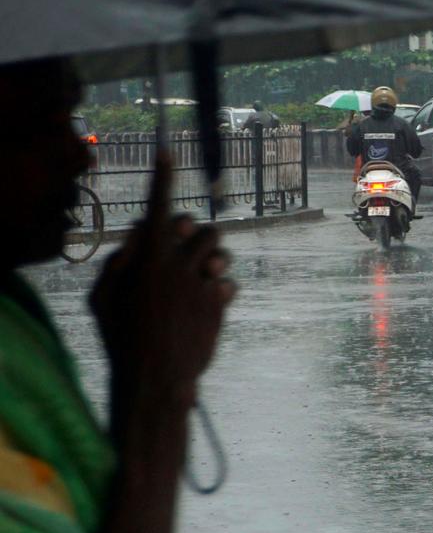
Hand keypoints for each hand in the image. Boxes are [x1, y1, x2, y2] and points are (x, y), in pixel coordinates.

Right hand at [90, 153, 235, 406]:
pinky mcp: (220, 302)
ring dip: (214, 259)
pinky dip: (220, 291)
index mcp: (146, 259)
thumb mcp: (103, 300)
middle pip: (201, 228)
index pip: (157, 208)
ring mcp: (201, 282)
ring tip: (202, 278)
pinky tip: (207, 307)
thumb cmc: (122, 339)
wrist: (156, 381)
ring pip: (220, 251)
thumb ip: (118, 261)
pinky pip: (228, 284)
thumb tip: (138, 230)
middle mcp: (177, 264)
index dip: (162, 178)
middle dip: (197, 236)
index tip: (167, 151)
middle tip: (188, 253)